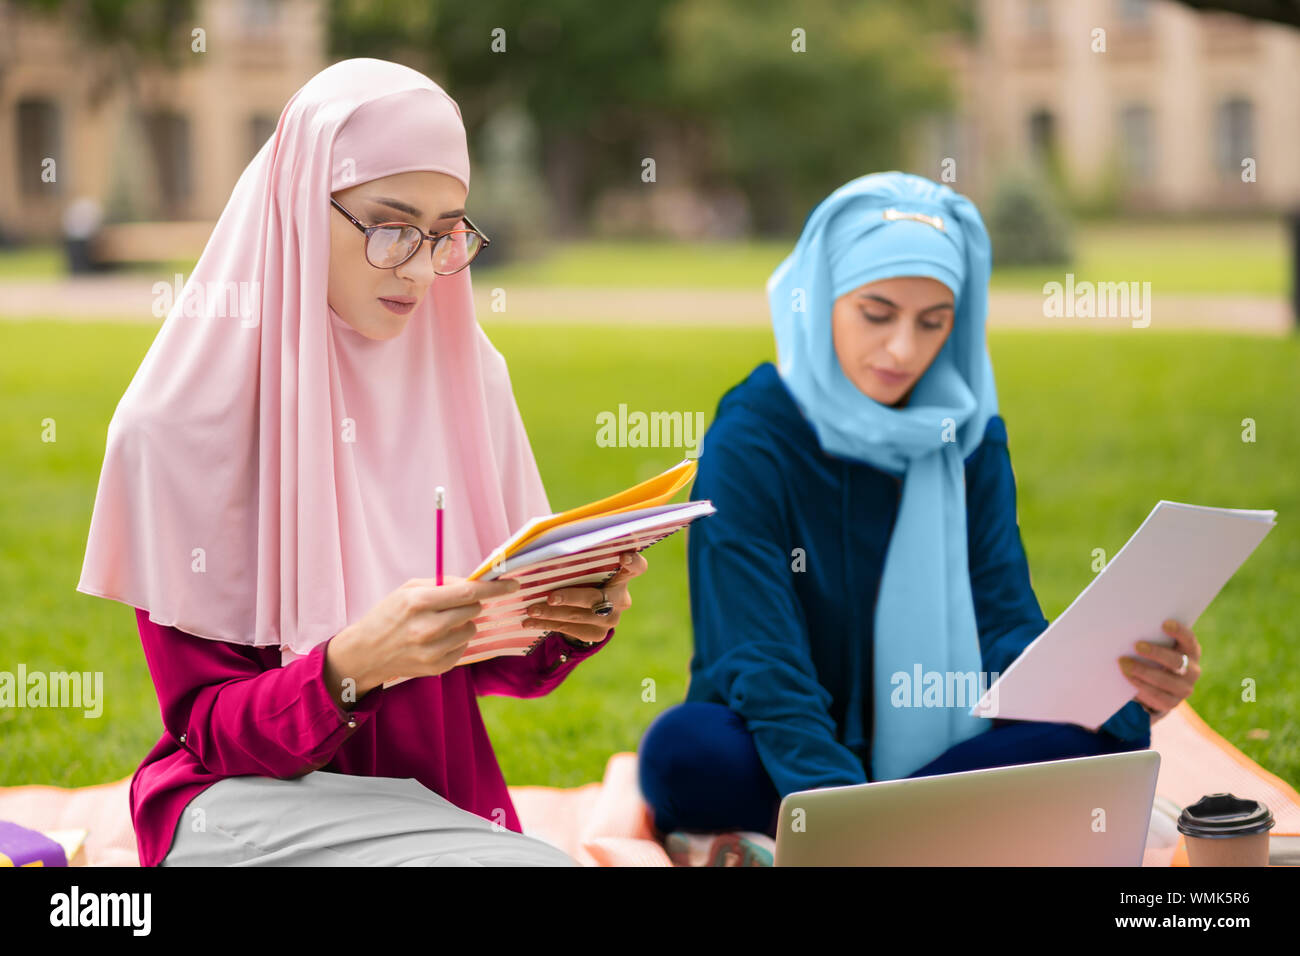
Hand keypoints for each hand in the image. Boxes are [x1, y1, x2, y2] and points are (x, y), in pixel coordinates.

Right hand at [326, 575, 521, 701]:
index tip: (513, 584)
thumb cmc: (389, 615)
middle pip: (473, 610)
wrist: (366, 653)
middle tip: (457, 603)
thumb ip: (442, 584)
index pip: (468, 592)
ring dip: (464, 623)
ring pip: (471, 629)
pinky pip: (464, 648)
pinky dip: (457, 641)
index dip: (495, 587)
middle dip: (472, 603)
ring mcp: (432, 651)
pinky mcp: (437, 667)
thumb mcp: (408, 589)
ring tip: (442, 623)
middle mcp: (427, 628)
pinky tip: (437, 640)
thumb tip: (474, 583)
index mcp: (419, 602)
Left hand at [522, 551, 647, 644]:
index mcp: (622, 574)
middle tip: (551, 597)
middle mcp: (621, 598)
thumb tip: (545, 537)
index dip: (633, 563)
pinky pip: (571, 630)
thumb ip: (574, 551)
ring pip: (580, 617)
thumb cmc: (579, 573)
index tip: (623, 557)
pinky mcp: (598, 634)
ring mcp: (611, 618)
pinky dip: (548, 624)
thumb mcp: (580, 562)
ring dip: (552, 613)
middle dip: (572, 597)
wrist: (581, 607)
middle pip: (599, 598)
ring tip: (531, 609)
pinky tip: (530, 621)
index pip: (638, 567)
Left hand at [1118, 619, 1201, 722]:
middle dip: (1156, 653)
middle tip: (1136, 645)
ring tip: (1124, 663)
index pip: (1189, 639)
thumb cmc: (1153, 657)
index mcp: (1191, 651)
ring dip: (1143, 671)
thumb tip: (1129, 628)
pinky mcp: (1172, 703)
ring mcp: (1184, 688)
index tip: (1164, 624)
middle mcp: (1192, 670)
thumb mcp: (1156, 646)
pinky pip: (1157, 695)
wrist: (1155, 686)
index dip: (1179, 631)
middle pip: (1177, 661)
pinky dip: (1141, 685)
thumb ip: (1151, 637)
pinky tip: (1128, 677)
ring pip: (1165, 680)